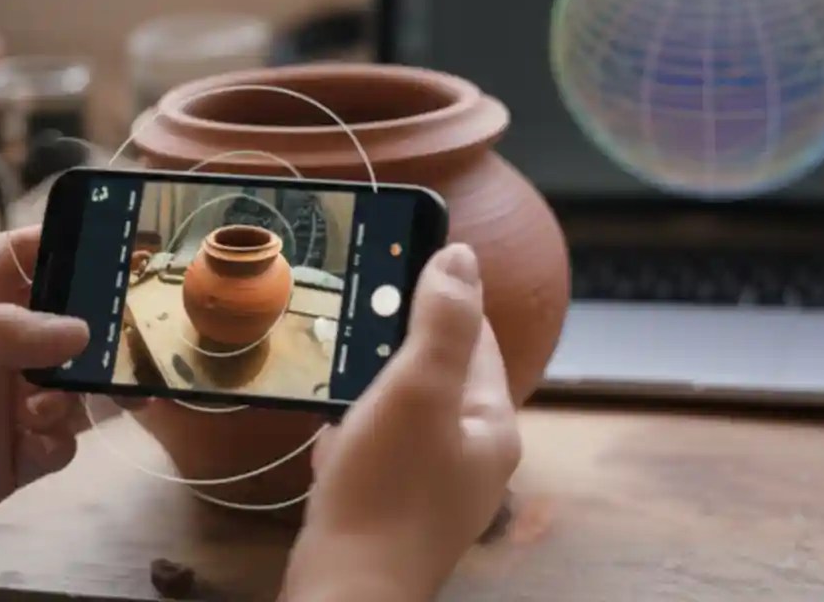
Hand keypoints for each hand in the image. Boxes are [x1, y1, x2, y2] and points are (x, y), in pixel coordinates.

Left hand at [0, 227, 89, 557]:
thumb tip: (79, 330)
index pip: (18, 257)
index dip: (61, 243)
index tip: (113, 244)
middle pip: (64, 319)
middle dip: (98, 324)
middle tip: (128, 333)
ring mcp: (4, 405)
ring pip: (74, 382)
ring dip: (83, 389)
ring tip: (55, 405)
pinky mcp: (14, 458)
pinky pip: (62, 440)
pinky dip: (61, 440)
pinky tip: (35, 444)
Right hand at [283, 244, 520, 601]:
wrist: (345, 595)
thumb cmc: (386, 491)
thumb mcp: (419, 389)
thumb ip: (444, 320)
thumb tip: (462, 255)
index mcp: (492, 426)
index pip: (478, 338)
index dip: (443, 297)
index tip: (401, 263)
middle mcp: (472, 459)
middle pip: (440, 376)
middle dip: (399, 346)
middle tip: (357, 318)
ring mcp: (433, 492)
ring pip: (405, 417)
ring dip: (373, 391)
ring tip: (339, 371)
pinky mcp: (393, 514)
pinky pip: (378, 457)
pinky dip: (355, 438)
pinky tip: (331, 437)